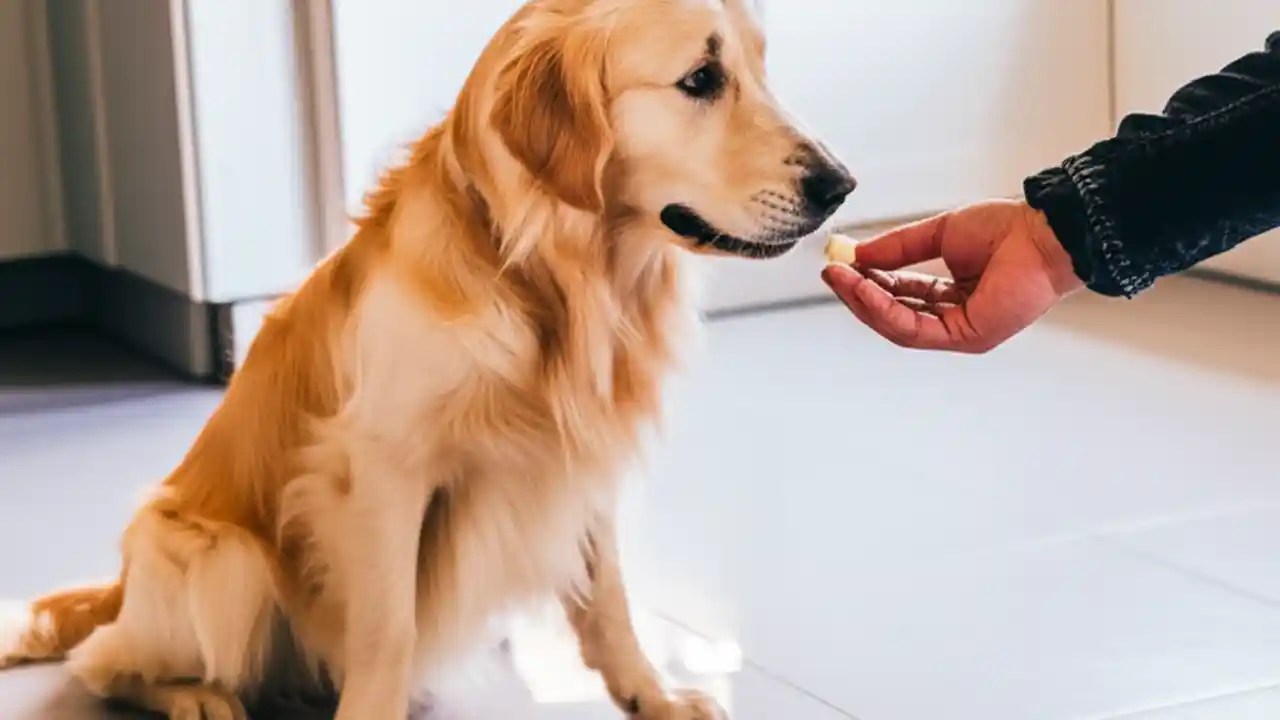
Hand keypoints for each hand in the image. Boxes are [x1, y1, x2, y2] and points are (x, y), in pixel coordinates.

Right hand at [821, 199, 1083, 352]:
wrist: (1043, 231)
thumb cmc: (1006, 230)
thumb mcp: (938, 234)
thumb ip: (898, 248)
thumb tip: (858, 254)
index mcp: (953, 295)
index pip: (901, 295)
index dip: (869, 282)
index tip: (841, 264)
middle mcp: (955, 318)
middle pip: (895, 315)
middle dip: (859, 295)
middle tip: (832, 273)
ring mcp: (961, 332)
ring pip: (899, 326)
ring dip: (864, 303)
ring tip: (840, 278)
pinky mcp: (966, 338)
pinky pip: (913, 328)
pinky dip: (885, 308)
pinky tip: (864, 287)